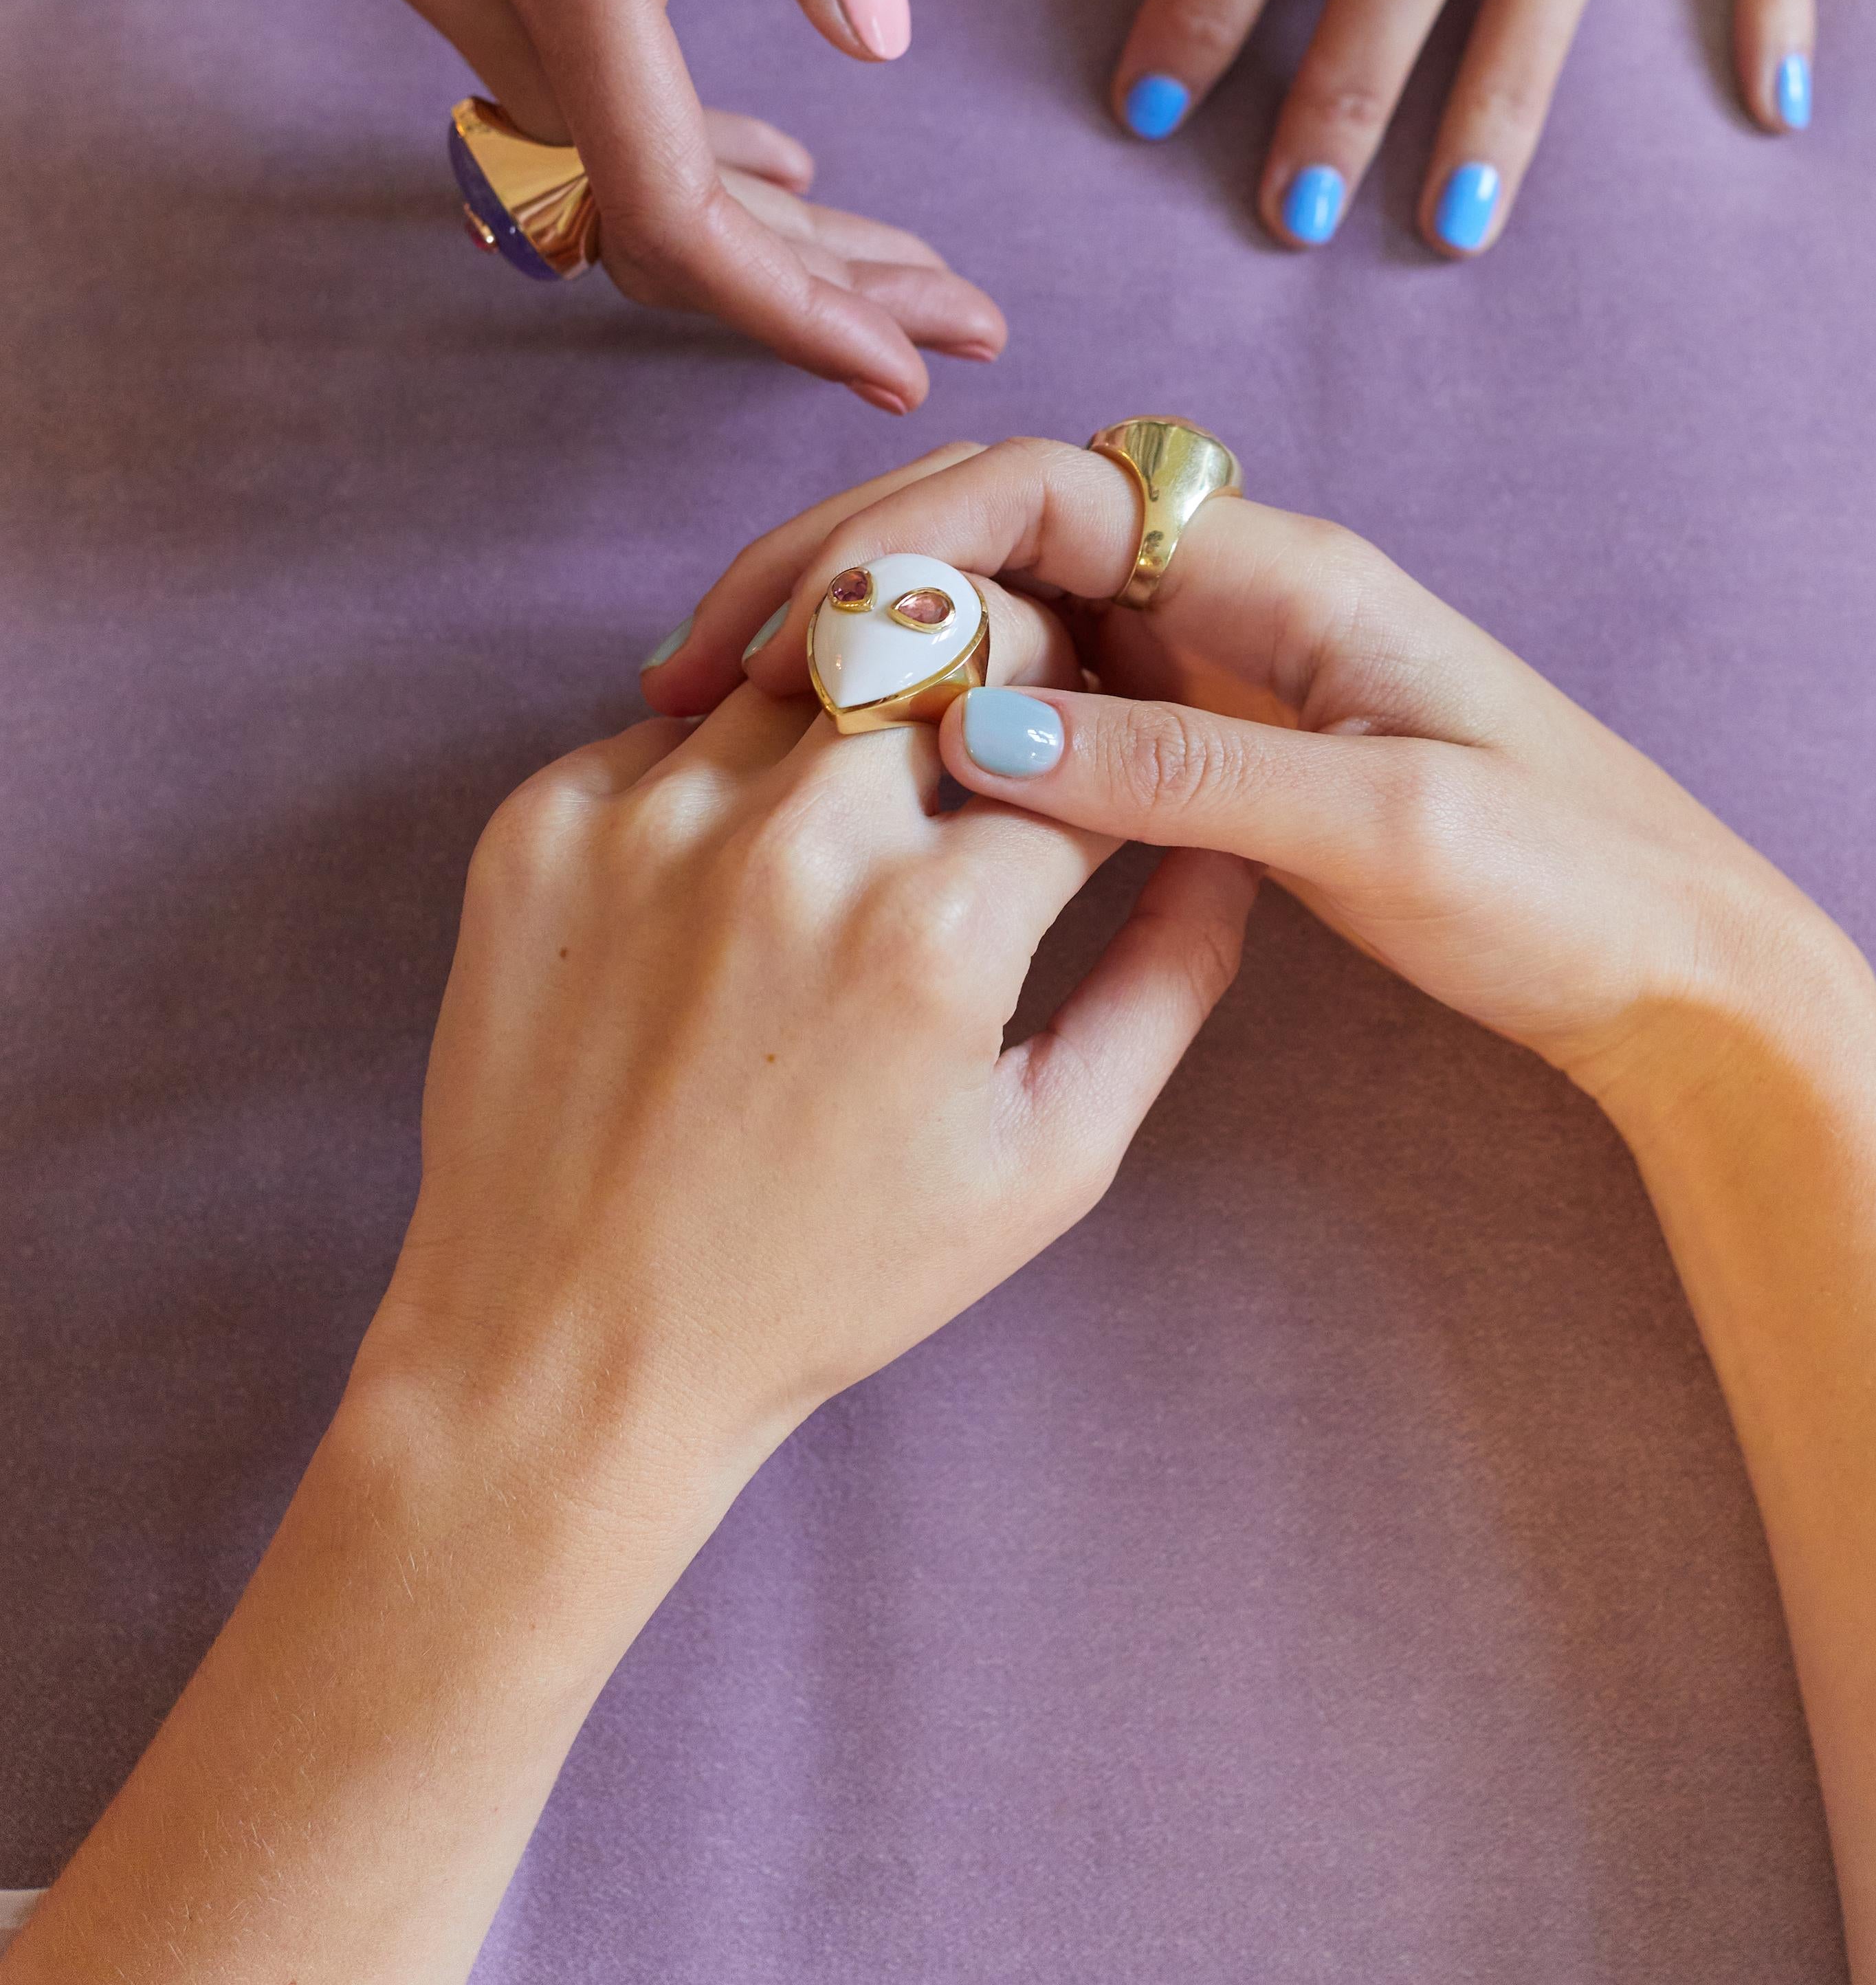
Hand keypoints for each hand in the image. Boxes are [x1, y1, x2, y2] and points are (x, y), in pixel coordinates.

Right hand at [135, 0, 1004, 407]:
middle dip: (807, 290)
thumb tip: (873, 31)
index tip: (911, 363)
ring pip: (607, 165)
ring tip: (897, 254)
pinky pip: (563, 90)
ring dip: (755, 225)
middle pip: (646, 219)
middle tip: (958, 318)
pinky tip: (773, 141)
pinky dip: (677, 144)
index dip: (794, 310)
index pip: (671, 209)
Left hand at [368, 496, 1250, 1535]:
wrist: (560, 1341)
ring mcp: (647, 822)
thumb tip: (1228, 837)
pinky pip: (667, 727)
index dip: (1107, 746)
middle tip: (993, 733)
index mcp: (936, 927)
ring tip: (856, 803)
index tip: (1096, 765)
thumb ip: (1167, 980)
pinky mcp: (537, 825)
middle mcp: (791, 844)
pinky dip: (720, 771)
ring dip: (851, 708)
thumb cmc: (822, 1274)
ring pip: (799, 660)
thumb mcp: (1048, 1160)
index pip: (1076, 744)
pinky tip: (729, 872)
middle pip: (940, 642)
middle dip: (994, 670)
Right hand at [649, 431, 1851, 1097]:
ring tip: (750, 720)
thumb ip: (1184, 775)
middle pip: (1005, 529)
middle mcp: (1247, 593)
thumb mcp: (1379, 832)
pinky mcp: (1226, 745)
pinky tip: (873, 778)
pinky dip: (952, 719)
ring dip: (887, 646)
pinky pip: (1056, 699)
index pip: (1049, 490)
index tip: (792, 626)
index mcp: (1289, 574)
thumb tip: (975, 734)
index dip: (905, 534)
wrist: (1687, 977)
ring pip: (1016, 611)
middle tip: (710, 663)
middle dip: (854, 575)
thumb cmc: (1571, 889)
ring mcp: (1231, 667)